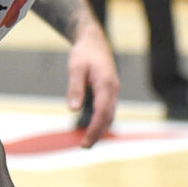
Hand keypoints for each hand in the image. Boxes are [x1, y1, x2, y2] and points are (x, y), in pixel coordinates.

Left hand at [67, 19, 118, 146]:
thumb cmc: (84, 52)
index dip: (95, 130)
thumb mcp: (76, 68)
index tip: (84, 142)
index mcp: (107, 85)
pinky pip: (107, 109)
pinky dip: (101, 120)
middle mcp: (113, 90)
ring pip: (110, 115)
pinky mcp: (109, 90)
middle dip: (98, 133)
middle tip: (84, 146)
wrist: (93, 39)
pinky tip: (90, 127)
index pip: (103, 113)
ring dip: (100, 129)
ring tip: (86, 141)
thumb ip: (75, 88)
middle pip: (109, 117)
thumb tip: (73, 109)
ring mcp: (113, 91)